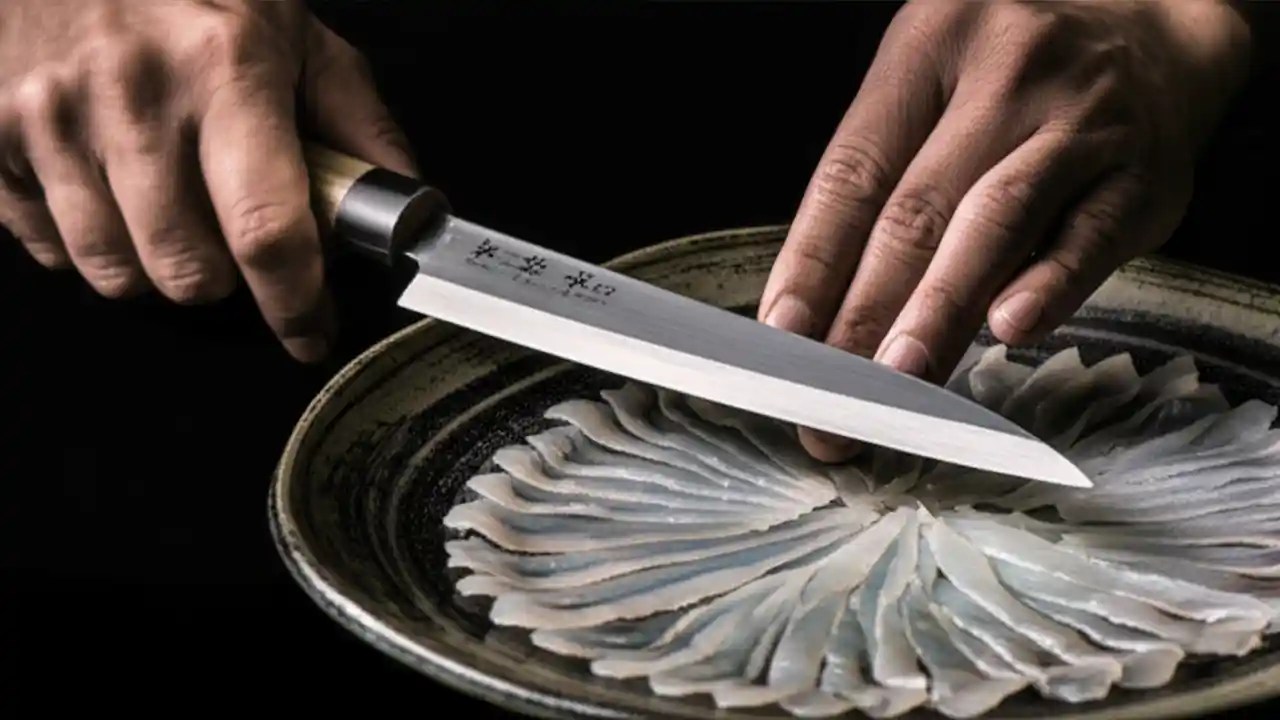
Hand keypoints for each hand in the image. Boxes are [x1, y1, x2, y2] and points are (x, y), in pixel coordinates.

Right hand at [0, 0, 417, 361]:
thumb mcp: (292, 33)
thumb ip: (355, 121)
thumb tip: (409, 201)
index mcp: (226, 68)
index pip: (267, 230)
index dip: (295, 303)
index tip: (312, 331)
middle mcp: (137, 95)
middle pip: (189, 272)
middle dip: (226, 280)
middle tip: (233, 241)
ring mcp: (54, 116)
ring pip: (118, 275)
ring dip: (156, 268)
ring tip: (171, 212)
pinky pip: (50, 250)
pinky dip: (89, 244)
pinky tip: (109, 194)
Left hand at [759, 0, 1251, 460]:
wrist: (1154, 28)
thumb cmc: (1014, 78)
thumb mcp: (937, 85)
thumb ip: (887, 177)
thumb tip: (821, 307)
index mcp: (930, 47)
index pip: (854, 172)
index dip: (812, 260)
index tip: (783, 333)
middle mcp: (1004, 75)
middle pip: (915, 210)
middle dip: (863, 314)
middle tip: (832, 393)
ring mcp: (1080, 121)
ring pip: (993, 223)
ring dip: (939, 310)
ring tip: (898, 378)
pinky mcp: (1143, 176)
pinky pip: (1090, 238)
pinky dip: (1048, 285)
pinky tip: (1011, 328)